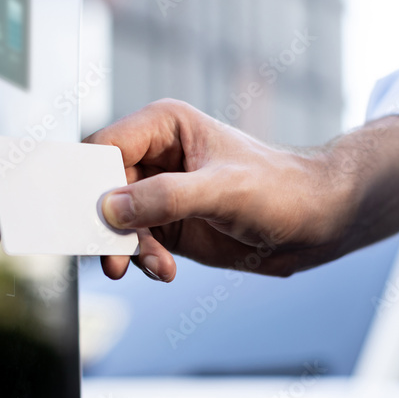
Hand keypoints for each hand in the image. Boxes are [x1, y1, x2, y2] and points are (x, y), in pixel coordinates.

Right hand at [88, 100, 398, 281]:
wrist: (315, 222)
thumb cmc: (281, 189)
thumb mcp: (223, 191)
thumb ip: (164, 198)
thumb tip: (110, 209)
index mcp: (164, 125)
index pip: (104, 148)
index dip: (87, 181)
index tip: (83, 217)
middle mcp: (157, 156)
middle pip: (102, 188)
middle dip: (106, 225)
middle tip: (113, 259)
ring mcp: (161, 192)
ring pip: (116, 221)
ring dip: (127, 248)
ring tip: (152, 267)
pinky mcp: (169, 224)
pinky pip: (136, 242)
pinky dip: (142, 260)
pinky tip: (164, 272)